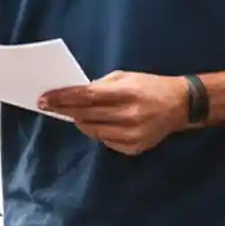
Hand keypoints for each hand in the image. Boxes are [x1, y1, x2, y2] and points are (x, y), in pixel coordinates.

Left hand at [39, 71, 189, 155]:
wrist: (180, 106)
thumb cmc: (148, 87)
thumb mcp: (125, 77)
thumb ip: (99, 86)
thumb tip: (73, 94)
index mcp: (126, 93)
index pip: (86, 97)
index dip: (62, 98)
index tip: (44, 99)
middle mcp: (129, 115)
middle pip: (85, 114)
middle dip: (63, 109)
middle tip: (46, 105)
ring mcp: (132, 134)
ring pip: (92, 131)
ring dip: (79, 121)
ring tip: (73, 113)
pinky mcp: (134, 148)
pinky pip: (105, 141)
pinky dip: (97, 131)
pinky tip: (99, 123)